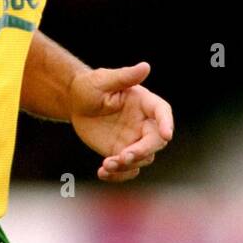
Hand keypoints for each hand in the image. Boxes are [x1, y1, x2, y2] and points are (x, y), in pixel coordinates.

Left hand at [69, 62, 172, 181]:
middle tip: (123, 157)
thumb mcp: (103, 80)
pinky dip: (118, 175)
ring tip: (106, 165)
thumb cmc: (89, 87)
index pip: (162, 112)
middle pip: (155, 141)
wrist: (75, 104)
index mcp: (144, 102)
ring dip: (127, 166)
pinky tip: (102, 173)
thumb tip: (145, 66)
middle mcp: (144, 123)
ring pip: (142, 159)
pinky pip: (127, 169)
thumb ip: (124, 76)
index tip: (166, 134)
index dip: (166, 122)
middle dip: (142, 151)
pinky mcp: (122, 152)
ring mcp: (134, 140)